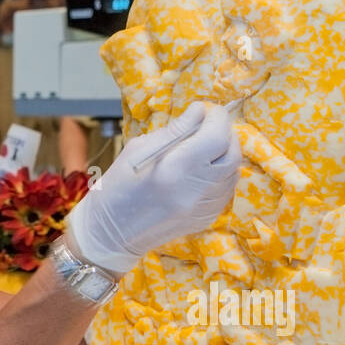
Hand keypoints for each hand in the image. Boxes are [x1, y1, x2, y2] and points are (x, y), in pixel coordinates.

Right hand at [67, 102, 241, 274]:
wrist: (111, 233)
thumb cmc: (117, 187)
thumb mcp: (137, 149)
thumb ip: (174, 130)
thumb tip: (200, 111)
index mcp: (175, 169)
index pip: (216, 136)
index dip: (216, 118)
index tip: (206, 110)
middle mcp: (196, 191)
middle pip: (233, 153)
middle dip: (225, 133)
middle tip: (207, 126)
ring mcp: (204, 209)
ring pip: (233, 171)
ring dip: (224, 153)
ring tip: (202, 147)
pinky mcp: (206, 219)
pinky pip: (225, 189)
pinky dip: (220, 173)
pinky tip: (200, 170)